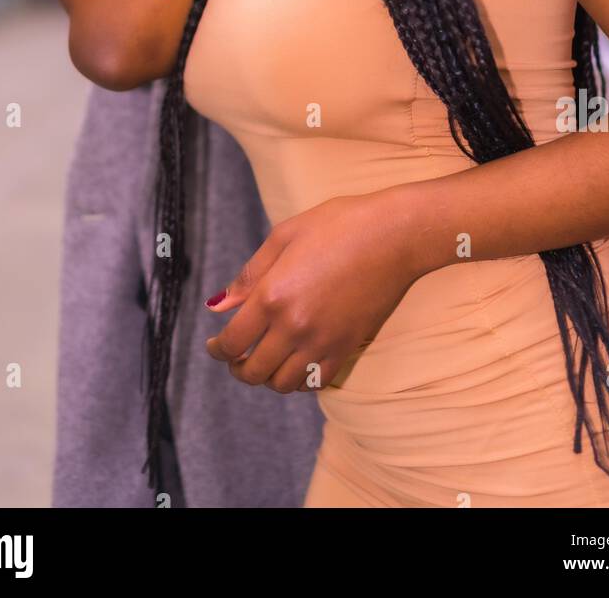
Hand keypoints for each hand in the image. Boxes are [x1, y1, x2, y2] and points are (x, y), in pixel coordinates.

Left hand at [203, 193, 416, 392]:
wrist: (394, 234)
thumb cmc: (339, 224)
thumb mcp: (285, 235)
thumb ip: (249, 274)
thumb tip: (218, 305)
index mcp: (273, 295)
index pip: (233, 340)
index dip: (217, 349)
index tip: (214, 346)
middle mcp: (295, 326)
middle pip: (253, 371)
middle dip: (237, 368)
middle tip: (235, 358)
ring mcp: (323, 341)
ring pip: (283, 384)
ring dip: (267, 377)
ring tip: (265, 361)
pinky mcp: (347, 347)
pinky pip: (315, 382)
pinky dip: (299, 380)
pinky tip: (296, 362)